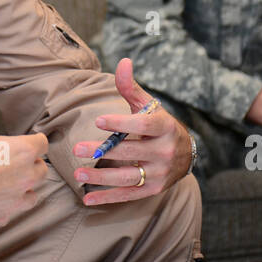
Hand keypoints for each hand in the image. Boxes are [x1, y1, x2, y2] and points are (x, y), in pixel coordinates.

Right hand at [0, 91, 47, 227]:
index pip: (42, 144)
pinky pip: (14, 210)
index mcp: (23, 151)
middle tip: (14, 163)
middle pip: (42, 170)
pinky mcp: (5, 216)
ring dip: (25, 188)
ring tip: (8, 183)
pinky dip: (8, 206)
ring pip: (33, 193)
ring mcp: (17, 199)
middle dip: (31, 166)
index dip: (34, 142)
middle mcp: (26, 176)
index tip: (26, 143)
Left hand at [69, 58, 191, 205]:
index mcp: (165, 128)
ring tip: (78, 174)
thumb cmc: (158, 125)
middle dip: (103, 151)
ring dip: (101, 177)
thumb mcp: (149, 106)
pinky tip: (87, 199)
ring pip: (128, 177)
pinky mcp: (153, 190)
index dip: (121, 123)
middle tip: (76, 149)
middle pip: (131, 152)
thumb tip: (123, 61)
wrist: (185, 155)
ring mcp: (159, 173)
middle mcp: (164, 152)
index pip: (143, 125)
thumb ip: (131, 87)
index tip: (98, 121)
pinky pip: (128, 195)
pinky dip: (107, 198)